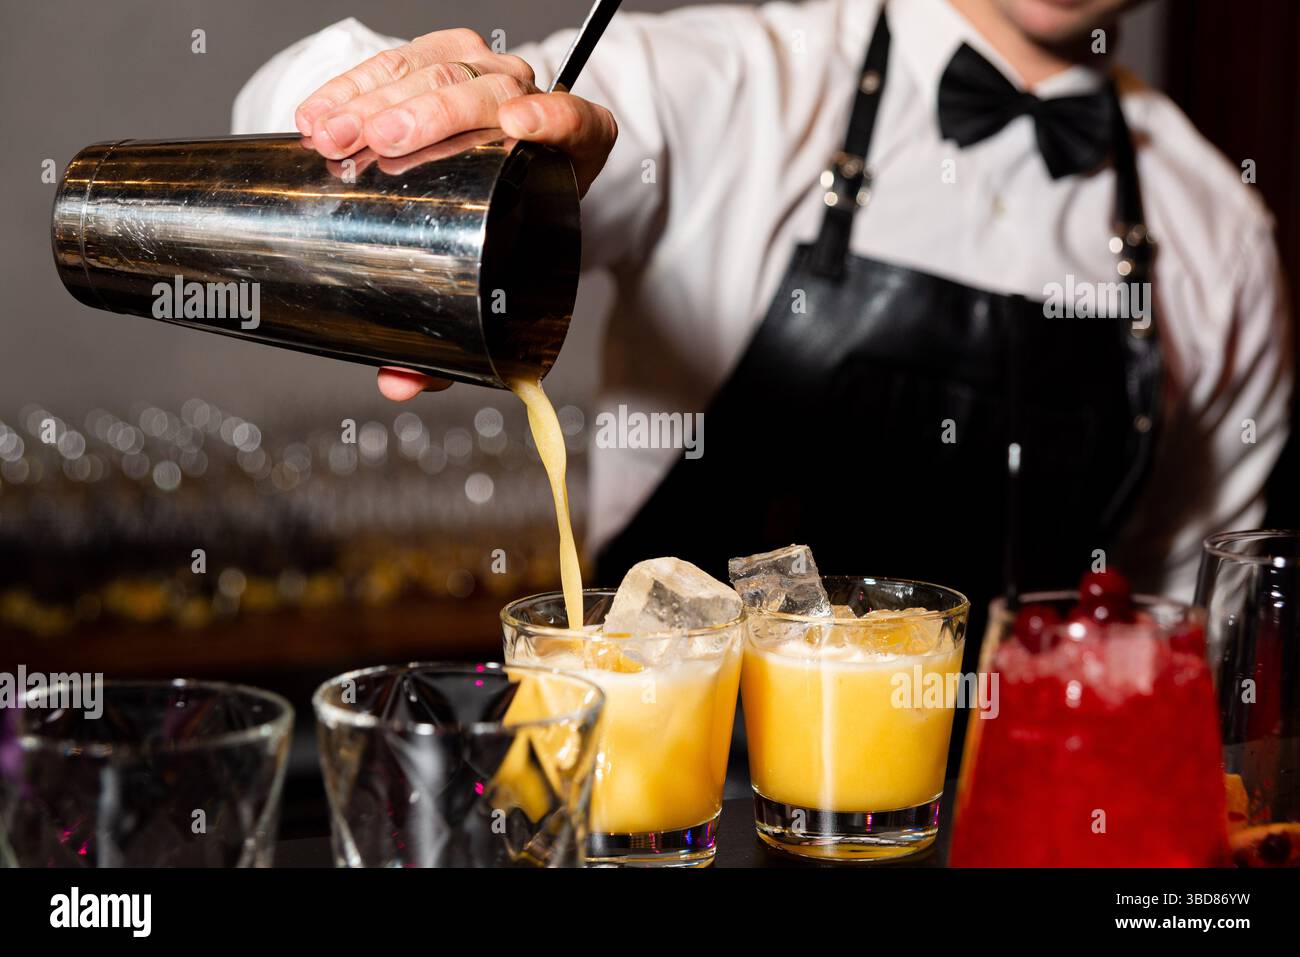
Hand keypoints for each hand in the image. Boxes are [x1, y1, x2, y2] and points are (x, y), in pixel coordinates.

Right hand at [296, 29, 616, 400]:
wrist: (501, 175)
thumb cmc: (509, 235)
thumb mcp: (499, 282)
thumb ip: (460, 337)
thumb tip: (399, 381)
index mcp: (571, 153)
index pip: (578, 122)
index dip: (554, 117)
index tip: (520, 125)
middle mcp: (531, 104)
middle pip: (489, 90)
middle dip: (431, 111)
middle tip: (385, 140)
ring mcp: (488, 74)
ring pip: (438, 69)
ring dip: (378, 98)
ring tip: (335, 134)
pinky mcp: (443, 57)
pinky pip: (399, 60)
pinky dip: (355, 85)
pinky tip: (321, 112)